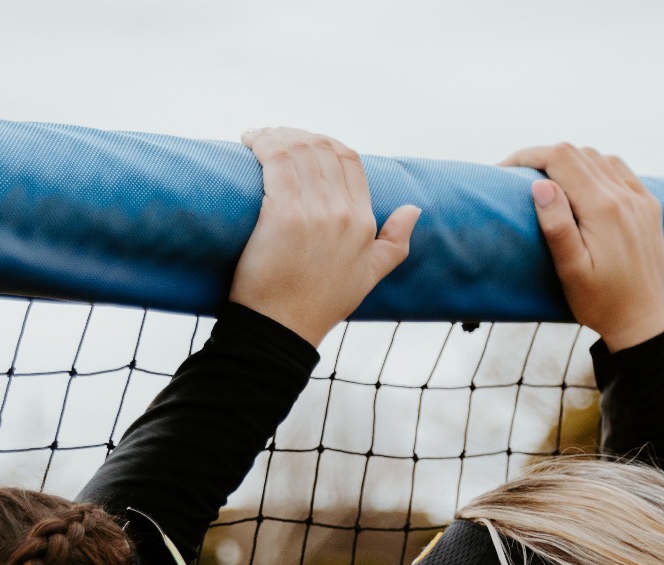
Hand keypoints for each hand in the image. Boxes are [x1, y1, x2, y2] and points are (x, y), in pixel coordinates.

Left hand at [229, 128, 420, 346]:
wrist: (280, 330)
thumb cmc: (317, 306)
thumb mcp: (368, 277)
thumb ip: (395, 244)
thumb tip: (413, 209)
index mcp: (363, 222)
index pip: (350, 160)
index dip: (324, 143)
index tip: (299, 144)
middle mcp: (343, 213)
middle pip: (322, 149)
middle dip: (295, 135)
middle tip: (270, 140)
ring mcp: (315, 213)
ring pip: (299, 150)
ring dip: (275, 135)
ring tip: (256, 138)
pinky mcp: (284, 215)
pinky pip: (277, 161)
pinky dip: (263, 144)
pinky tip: (250, 142)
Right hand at [500, 144, 663, 350]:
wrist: (640, 321)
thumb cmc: (599, 302)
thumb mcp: (571, 271)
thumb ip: (557, 226)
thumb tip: (540, 185)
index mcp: (602, 208)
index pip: (561, 158)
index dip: (529, 155)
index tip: (503, 169)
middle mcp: (624, 195)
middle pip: (579, 153)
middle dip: (545, 157)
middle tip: (517, 176)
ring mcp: (641, 199)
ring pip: (600, 158)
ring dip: (571, 161)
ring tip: (548, 180)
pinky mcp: (650, 207)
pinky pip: (622, 171)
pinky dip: (597, 168)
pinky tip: (584, 183)